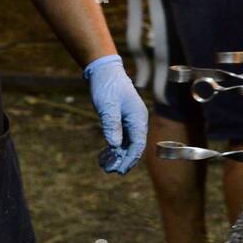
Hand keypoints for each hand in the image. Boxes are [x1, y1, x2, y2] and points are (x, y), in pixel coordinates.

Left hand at [84, 54, 147, 173]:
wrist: (104, 71)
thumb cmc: (107, 86)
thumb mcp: (107, 106)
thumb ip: (112, 126)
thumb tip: (115, 146)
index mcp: (138, 118)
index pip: (138, 145)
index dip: (130, 160)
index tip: (120, 170)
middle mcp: (137, 120)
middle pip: (135, 146)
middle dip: (125, 160)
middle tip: (111, 171)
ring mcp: (131, 120)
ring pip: (128, 143)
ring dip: (119, 155)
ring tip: (107, 165)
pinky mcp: (123, 119)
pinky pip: (122, 137)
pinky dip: (116, 147)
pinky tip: (106, 154)